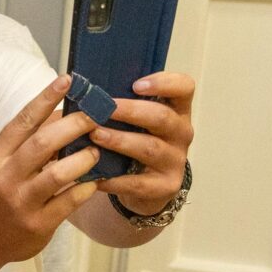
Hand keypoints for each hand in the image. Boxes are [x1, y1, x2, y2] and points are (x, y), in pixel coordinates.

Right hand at [0, 76, 103, 263]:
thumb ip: (25, 143)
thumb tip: (62, 114)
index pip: (23, 121)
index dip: (46, 98)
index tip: (67, 80)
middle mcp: (6, 178)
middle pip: (43, 144)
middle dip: (75, 125)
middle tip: (96, 116)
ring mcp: (21, 203)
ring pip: (59, 173)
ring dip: (84, 158)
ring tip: (96, 151)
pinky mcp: (38, 225)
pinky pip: (69, 201)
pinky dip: (86, 188)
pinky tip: (94, 182)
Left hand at [92, 71, 196, 211]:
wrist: (150, 188)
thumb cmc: (139, 142)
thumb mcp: (139, 121)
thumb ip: (126, 104)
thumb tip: (88, 90)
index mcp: (177, 110)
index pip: (184, 88)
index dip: (164, 83)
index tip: (136, 84)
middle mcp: (181, 133)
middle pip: (161, 117)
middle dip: (129, 111)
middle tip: (102, 109)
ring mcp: (175, 160)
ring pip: (149, 148)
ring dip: (119, 141)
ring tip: (95, 136)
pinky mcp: (166, 186)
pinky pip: (138, 182)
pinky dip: (115, 180)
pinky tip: (95, 176)